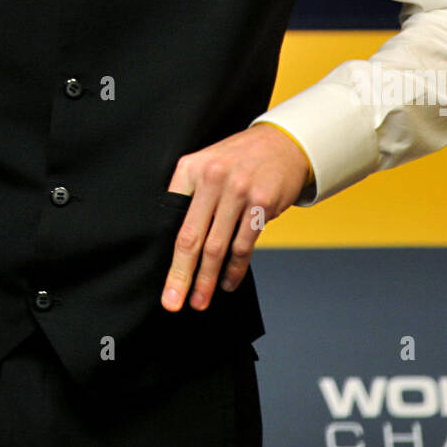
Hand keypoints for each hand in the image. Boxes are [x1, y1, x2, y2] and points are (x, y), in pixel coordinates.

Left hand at [160, 123, 309, 312]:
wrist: (282, 143)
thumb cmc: (239, 159)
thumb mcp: (207, 164)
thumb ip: (190, 194)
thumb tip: (179, 245)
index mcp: (190, 168)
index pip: (171, 219)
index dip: (167, 254)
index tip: (164, 282)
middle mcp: (212, 178)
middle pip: (191, 237)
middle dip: (182, 275)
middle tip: (173, 303)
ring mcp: (238, 191)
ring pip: (218, 247)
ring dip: (208, 280)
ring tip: (200, 300)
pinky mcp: (262, 203)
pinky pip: (244, 245)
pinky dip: (235, 269)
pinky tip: (228, 282)